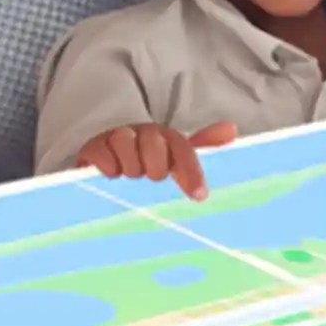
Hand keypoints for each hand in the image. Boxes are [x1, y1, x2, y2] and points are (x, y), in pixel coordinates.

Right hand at [76, 122, 236, 200]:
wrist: (107, 152)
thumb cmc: (147, 158)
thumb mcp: (175, 155)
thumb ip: (203, 145)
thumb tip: (232, 129)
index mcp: (167, 136)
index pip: (183, 149)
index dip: (192, 172)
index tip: (199, 196)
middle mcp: (143, 133)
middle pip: (154, 143)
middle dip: (155, 166)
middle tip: (152, 176)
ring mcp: (116, 137)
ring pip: (125, 142)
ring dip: (131, 165)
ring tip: (131, 175)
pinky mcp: (93, 147)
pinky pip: (101, 153)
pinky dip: (108, 165)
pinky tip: (111, 175)